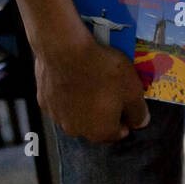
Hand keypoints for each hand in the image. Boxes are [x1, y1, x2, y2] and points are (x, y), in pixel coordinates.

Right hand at [35, 32, 149, 142]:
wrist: (65, 50)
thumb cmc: (104, 71)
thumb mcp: (133, 90)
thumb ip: (138, 112)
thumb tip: (140, 123)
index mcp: (99, 132)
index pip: (118, 133)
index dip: (126, 119)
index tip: (129, 104)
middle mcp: (75, 130)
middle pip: (96, 125)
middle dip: (106, 112)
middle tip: (113, 90)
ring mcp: (56, 116)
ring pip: (77, 114)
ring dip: (86, 104)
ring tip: (95, 81)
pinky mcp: (43, 100)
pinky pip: (61, 101)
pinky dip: (69, 93)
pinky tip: (76, 77)